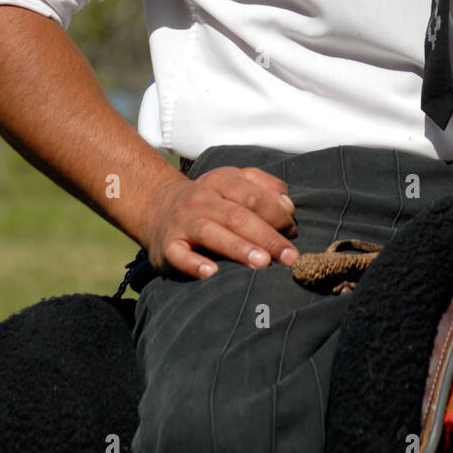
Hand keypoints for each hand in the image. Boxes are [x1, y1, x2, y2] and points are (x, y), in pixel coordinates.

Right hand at [144, 167, 298, 279]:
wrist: (159, 208)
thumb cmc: (212, 201)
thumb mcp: (237, 182)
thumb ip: (266, 188)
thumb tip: (288, 206)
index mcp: (222, 180)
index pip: (253, 196)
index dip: (277, 214)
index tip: (293, 232)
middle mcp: (202, 199)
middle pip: (237, 216)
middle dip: (267, 236)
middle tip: (289, 257)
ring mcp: (183, 222)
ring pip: (211, 233)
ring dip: (238, 248)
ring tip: (262, 263)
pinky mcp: (168, 245)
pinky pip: (179, 254)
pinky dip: (193, 264)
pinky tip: (211, 272)